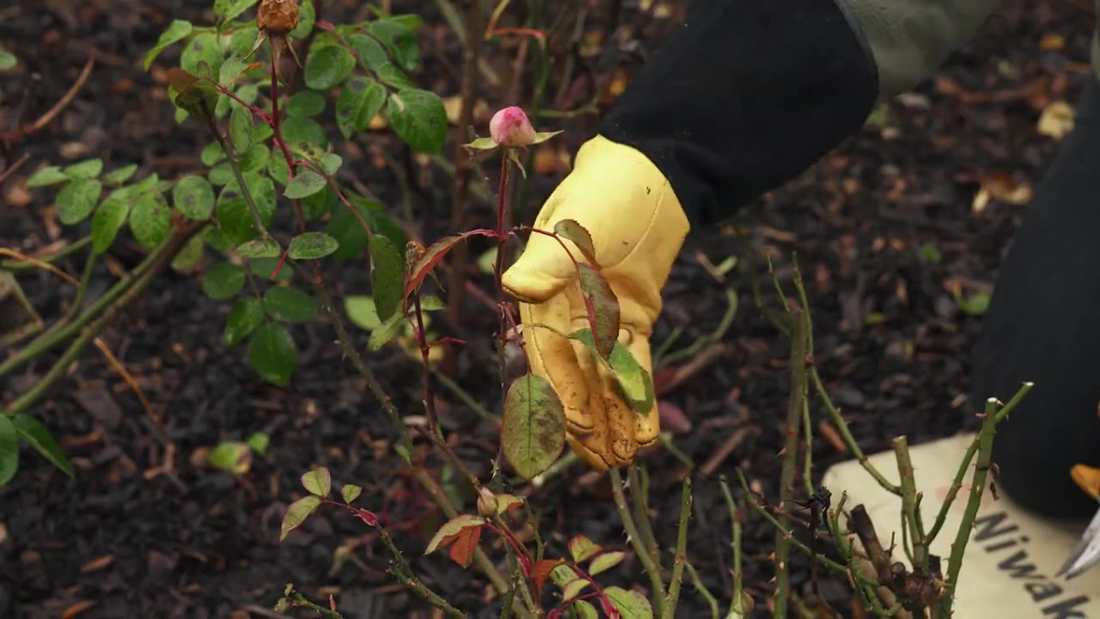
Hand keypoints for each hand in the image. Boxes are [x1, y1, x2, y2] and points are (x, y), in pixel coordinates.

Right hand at [502, 135, 688, 469]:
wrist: (651, 172)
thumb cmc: (604, 191)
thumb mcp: (574, 223)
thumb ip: (546, 261)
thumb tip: (512, 284)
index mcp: (541, 295)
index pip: (546, 356)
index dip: (559, 396)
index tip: (574, 431)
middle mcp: (565, 315)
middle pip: (575, 377)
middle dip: (590, 420)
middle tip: (606, 462)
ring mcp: (599, 320)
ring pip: (604, 379)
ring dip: (614, 418)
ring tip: (626, 460)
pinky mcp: (633, 319)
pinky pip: (634, 364)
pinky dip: (641, 396)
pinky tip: (649, 432)